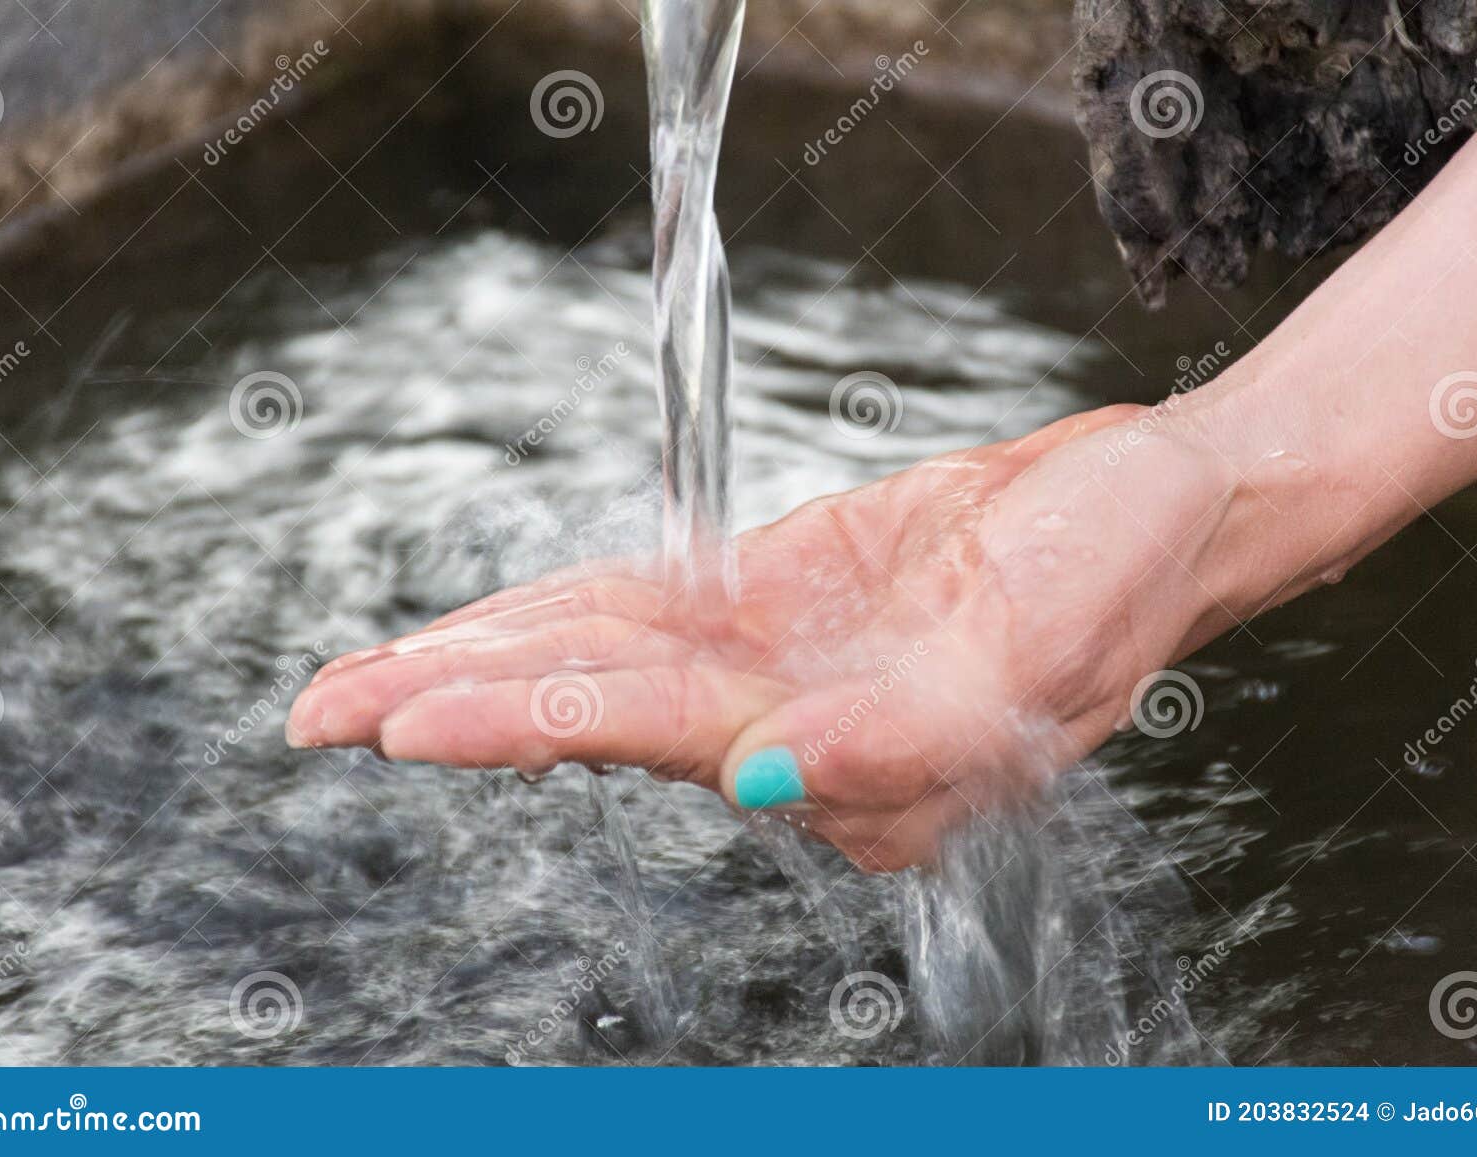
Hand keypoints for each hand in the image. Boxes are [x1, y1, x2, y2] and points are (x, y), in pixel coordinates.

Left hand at [287, 403, 1245, 868]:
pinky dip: (555, 614)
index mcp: (852, 758)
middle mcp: (792, 721)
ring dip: (480, 665)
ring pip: (603, 660)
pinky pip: (644, 607)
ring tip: (359, 683)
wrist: (1152, 508)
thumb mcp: (1040, 652)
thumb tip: (767, 783)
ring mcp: (776, 659)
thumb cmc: (1123, 578)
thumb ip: (899, 740)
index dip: (533, 722)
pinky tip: (480, 631)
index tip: (412, 726)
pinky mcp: (774, 595)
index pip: (662, 737)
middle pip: (598, 711)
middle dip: (460, 710)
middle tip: (324, 715)